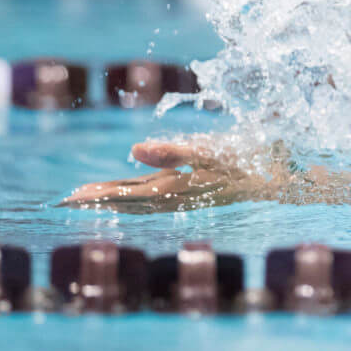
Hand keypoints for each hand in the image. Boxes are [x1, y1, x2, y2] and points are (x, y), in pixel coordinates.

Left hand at [60, 139, 277, 212]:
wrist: (283, 180)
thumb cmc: (248, 161)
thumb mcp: (212, 150)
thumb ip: (172, 150)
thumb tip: (132, 150)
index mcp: (177, 188)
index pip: (128, 193)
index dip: (99, 195)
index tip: (71, 197)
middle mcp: (178, 196)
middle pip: (129, 200)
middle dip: (99, 199)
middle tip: (67, 200)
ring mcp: (187, 194)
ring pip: (141, 199)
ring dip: (114, 199)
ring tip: (89, 197)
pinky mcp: (195, 188)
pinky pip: (156, 195)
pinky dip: (136, 195)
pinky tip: (131, 192)